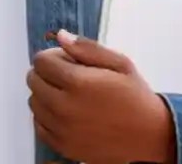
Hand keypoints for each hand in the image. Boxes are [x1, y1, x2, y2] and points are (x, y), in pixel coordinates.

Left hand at [27, 30, 176, 163]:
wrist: (149, 136)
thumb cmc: (136, 97)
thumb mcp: (120, 63)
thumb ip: (87, 48)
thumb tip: (61, 36)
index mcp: (78, 83)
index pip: (41, 61)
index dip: (53, 55)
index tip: (67, 59)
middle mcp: (64, 107)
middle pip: (33, 80)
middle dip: (47, 72)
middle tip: (68, 75)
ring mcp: (62, 129)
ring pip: (34, 102)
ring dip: (45, 94)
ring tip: (69, 94)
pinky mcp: (63, 145)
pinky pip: (39, 125)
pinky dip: (47, 116)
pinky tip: (66, 112)